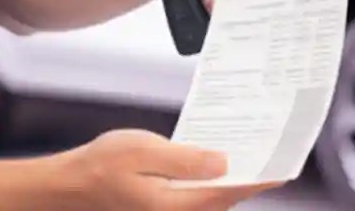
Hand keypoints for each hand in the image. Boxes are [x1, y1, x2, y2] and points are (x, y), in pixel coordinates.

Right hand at [63, 129, 281, 209]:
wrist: (70, 186)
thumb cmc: (100, 166)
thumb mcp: (143, 151)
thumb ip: (184, 159)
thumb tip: (222, 163)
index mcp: (176, 204)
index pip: (229, 192)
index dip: (259, 178)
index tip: (284, 167)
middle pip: (226, 197)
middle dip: (251, 175)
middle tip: (272, 148)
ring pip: (213, 197)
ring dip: (232, 176)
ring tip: (251, 148)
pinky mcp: (165, 205)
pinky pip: (198, 194)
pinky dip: (212, 178)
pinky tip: (216, 158)